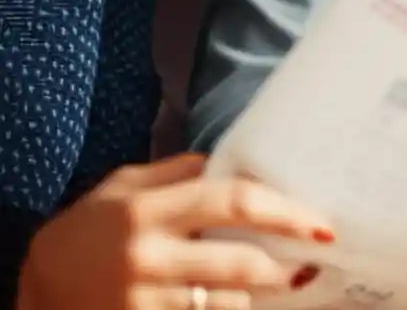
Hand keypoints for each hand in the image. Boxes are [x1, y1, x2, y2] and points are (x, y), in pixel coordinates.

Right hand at [18, 153, 335, 309]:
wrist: (38, 291)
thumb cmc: (89, 230)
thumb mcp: (124, 188)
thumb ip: (178, 173)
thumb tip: (235, 159)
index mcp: (149, 210)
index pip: (231, 202)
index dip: (284, 212)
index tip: (321, 223)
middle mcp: (149, 257)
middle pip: (239, 263)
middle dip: (287, 266)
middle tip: (316, 260)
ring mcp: (145, 300)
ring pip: (229, 303)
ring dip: (264, 294)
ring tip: (288, 281)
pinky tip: (248, 302)